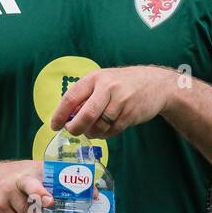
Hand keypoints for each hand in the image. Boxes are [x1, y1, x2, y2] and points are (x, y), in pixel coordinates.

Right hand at [0, 159, 52, 212]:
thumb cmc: (16, 175)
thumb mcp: (31, 170)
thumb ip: (51, 178)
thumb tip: (83, 190)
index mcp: (30, 172)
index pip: (38, 178)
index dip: (42, 191)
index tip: (51, 201)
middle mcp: (17, 182)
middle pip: (30, 196)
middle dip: (42, 208)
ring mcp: (7, 197)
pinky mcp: (0, 211)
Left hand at [49, 66, 176, 139]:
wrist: (157, 84)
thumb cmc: (124, 84)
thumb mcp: (104, 81)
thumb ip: (86, 95)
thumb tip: (67, 116)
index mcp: (95, 78)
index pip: (71, 97)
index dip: (60, 114)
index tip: (54, 125)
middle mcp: (107, 88)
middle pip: (85, 115)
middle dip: (76, 128)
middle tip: (73, 132)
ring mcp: (121, 101)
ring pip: (99, 126)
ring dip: (93, 132)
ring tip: (94, 129)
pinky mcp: (130, 114)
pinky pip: (112, 131)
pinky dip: (106, 134)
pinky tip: (109, 127)